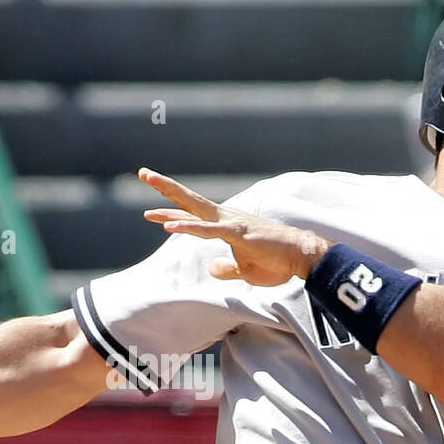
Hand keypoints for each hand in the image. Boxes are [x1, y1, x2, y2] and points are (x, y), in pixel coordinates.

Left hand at [139, 167, 331, 285]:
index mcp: (224, 226)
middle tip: (143, 172)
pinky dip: (188, 228)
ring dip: (170, 199)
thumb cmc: (275, 262)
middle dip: (165, 188)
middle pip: (189, 201)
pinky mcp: (238, 232)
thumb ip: (226, 269)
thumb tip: (212, 269)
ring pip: (194, 208)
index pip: (191, 216)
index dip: (170, 213)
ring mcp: (230, 223)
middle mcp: (224, 219)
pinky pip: (208, 230)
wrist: (300, 258)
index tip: (150, 212)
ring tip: (148, 195)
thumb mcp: (244, 270)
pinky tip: (168, 227)